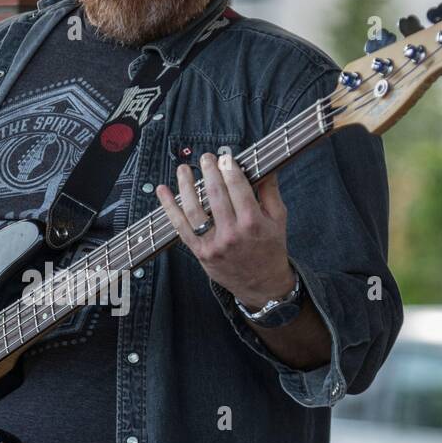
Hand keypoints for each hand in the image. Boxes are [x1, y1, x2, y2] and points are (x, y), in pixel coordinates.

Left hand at [156, 151, 294, 307]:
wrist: (262, 285)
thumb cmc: (271, 248)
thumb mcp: (278, 219)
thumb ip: (269, 191)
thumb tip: (264, 165)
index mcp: (253, 222)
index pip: (237, 187)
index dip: (228, 168)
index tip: (224, 157)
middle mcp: (233, 233)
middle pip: (215, 194)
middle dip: (209, 171)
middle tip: (206, 158)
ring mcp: (214, 244)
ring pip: (195, 208)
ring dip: (186, 185)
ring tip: (183, 169)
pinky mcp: (201, 252)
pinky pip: (181, 227)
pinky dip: (169, 208)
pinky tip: (163, 192)